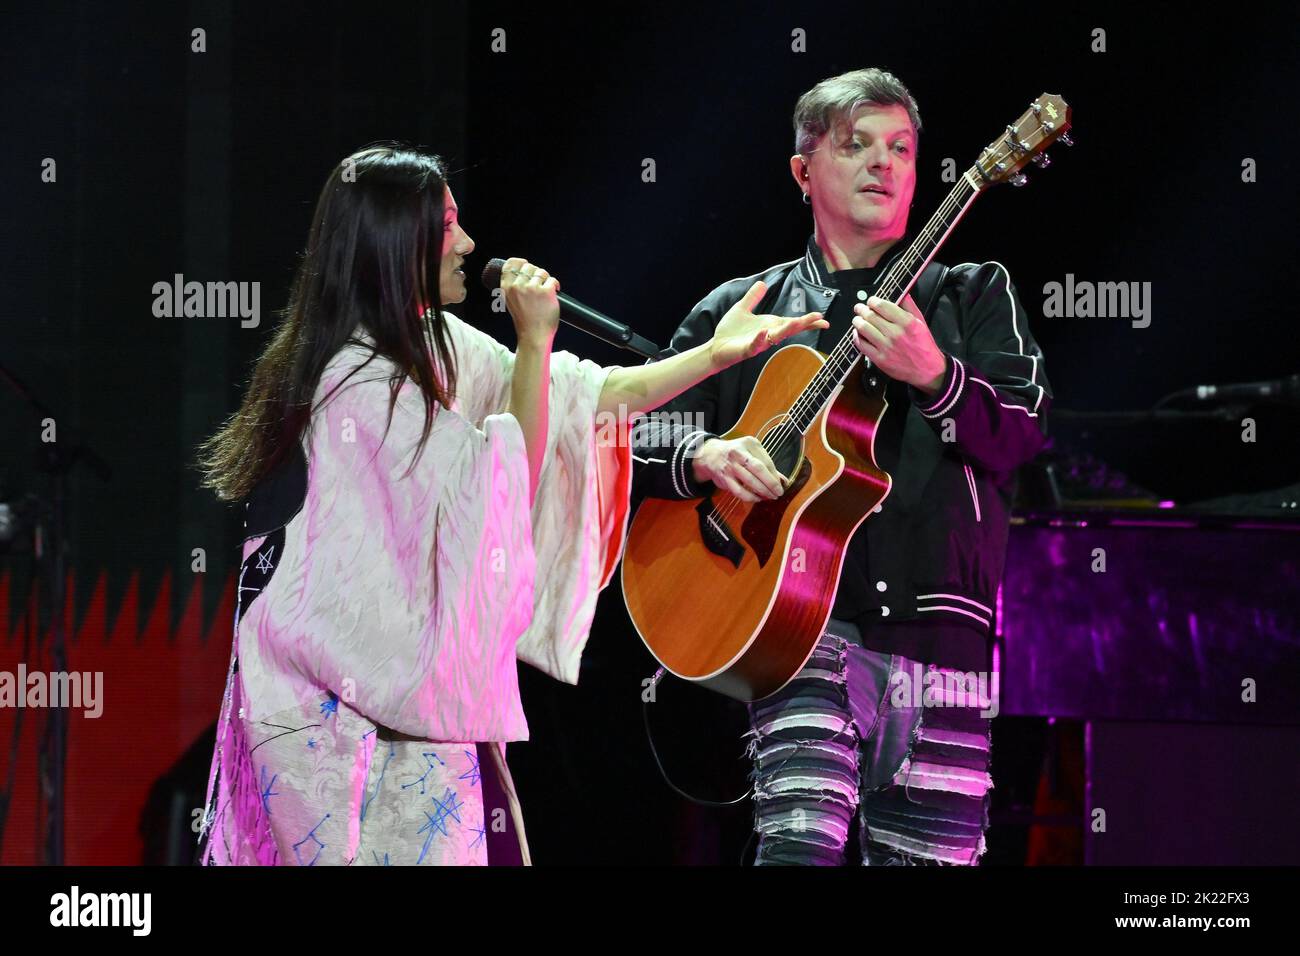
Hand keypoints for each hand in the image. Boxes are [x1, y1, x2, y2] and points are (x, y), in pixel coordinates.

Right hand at [500, 257, 559, 347]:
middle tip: (539, 283)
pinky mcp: (546, 292)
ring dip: (546, 279)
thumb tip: (522, 270)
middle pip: (528, 266)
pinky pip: (553, 280)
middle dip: (536, 272)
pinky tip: (555, 291)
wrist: (533, 335)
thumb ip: (513, 287)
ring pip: (541, 272)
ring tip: (546, 290)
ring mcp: (532, 288)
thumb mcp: (510, 302)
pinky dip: (555, 285)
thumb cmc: (524, 320)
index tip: (525, 263)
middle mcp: (518, 286)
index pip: (510, 265)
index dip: (519, 262)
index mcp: (507, 288)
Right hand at [691, 435, 786, 501]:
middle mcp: (739, 453)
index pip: (766, 461)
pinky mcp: (724, 477)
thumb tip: (784, 481)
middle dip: (771, 483)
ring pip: (749, 481)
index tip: (781, 484)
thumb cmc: (737, 454)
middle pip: (759, 469)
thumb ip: (767, 465)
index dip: (775, 475)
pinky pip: (739, 491)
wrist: (710, 454)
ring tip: (770, 497)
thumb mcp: (752, 452)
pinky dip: (750, 497)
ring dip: (763, 491)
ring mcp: (730, 465)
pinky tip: (757, 499)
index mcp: (749, 443)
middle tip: (778, 493)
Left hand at [708, 280, 827, 370]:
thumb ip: (753, 298)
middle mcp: (768, 334)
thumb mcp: (742, 309)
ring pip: (775, 337)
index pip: (792, 322)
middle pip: (789, 329)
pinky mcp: (746, 349)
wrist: (716, 346)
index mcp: (770, 325)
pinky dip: (760, 339)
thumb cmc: (731, 331)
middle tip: (819, 320)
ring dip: (787, 330)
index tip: (823, 318)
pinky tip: (764, 332)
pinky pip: (755, 345)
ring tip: (798, 322)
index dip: (807, 321)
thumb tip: (762, 283)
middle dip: (804, 324)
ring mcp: (758, 342)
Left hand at [850, 293, 946, 392]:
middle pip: (870, 316)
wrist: (927, 370)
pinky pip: (862, 345)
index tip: (870, 301)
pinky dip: (856, 337)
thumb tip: (902, 292)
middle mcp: (896, 334)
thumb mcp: (921, 322)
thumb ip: (910, 306)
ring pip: (863, 329)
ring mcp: (886, 347)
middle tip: (859, 308)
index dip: (872, 301)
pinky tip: (857, 333)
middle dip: (862, 309)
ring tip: (857, 319)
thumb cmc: (924, 345)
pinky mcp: (880, 359)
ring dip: (857, 321)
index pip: (882, 306)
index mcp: (907, 322)